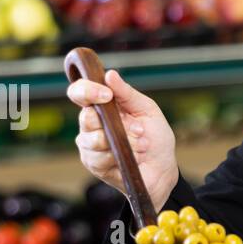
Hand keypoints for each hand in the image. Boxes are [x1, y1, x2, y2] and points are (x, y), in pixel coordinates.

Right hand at [67, 66, 178, 213]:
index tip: (107, 95)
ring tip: (140, 145)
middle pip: (85, 118)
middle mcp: (91, 124)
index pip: (79, 93)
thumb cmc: (155, 138)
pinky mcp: (94, 163)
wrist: (163, 169)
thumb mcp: (147, 110)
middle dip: (115, 124)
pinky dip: (120, 156)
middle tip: (139, 130)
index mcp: (102, 107)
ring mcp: (90, 145)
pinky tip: (132, 157)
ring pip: (93, 139)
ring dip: (123, 142)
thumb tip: (109, 74)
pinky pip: (99, 157)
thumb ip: (127, 93)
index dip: (87, 90)